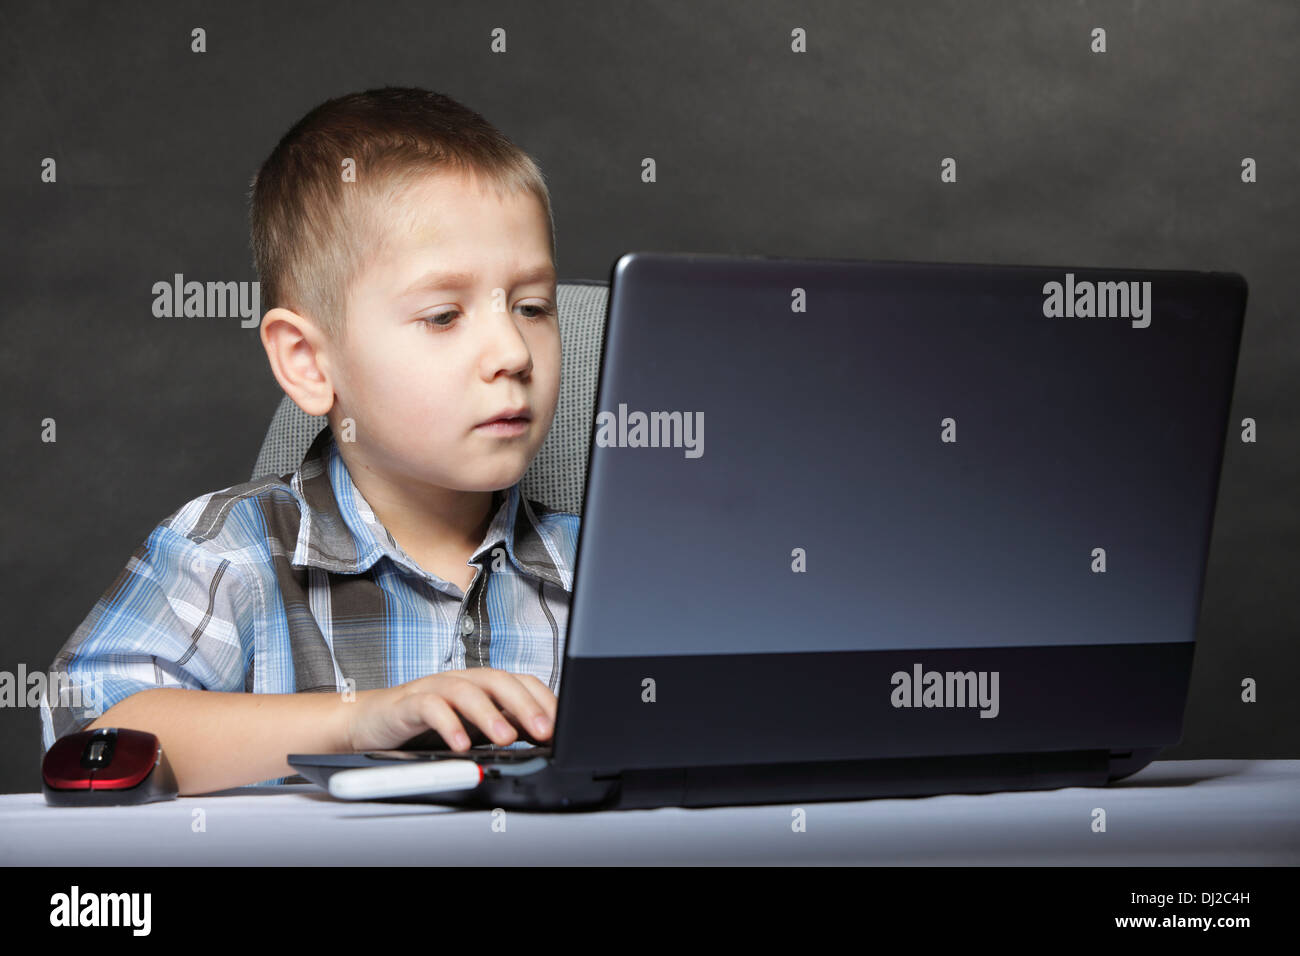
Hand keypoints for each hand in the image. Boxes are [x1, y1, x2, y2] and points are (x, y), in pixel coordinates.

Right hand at [341, 668, 555, 752]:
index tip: (561, 725)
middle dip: (524, 706)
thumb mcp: (471, 728)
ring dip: (489, 714)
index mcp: (481, 685)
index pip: (520, 682)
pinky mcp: (407, 703)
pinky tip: (461, 745)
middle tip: (543, 731)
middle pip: (498, 680)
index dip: (544, 700)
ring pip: (466, 690)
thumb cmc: (424, 725)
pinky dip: (448, 724)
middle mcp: (461, 681)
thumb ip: (502, 728)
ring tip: (506, 739)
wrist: (369, 722)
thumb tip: (543, 739)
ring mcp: (434, 688)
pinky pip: (429, 707)